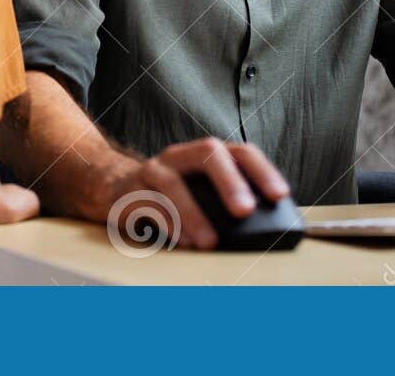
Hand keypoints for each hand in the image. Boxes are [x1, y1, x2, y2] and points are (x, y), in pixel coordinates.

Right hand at [103, 137, 288, 250]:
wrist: (115, 189)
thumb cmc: (172, 196)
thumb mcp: (202, 193)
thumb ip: (229, 204)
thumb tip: (269, 234)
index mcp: (206, 156)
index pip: (240, 152)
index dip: (263, 171)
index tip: (279, 196)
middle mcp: (181, 156)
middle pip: (208, 154)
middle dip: (229, 182)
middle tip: (245, 211)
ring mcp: (154, 171)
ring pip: (173, 183)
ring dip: (193, 214)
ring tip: (208, 242)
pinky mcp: (131, 192)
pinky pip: (148, 205)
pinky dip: (167, 225)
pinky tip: (181, 242)